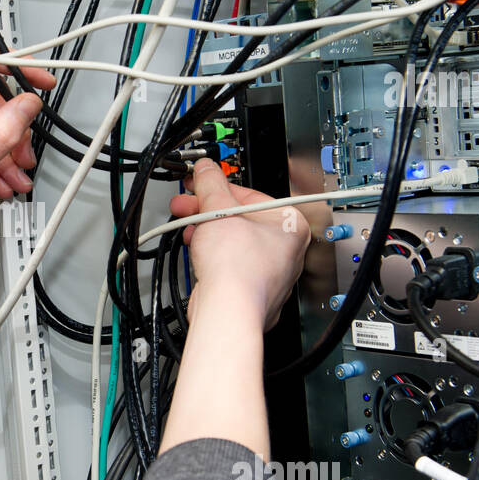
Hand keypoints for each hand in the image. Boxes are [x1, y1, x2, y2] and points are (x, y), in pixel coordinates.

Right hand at [168, 159, 310, 329]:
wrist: (229, 310)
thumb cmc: (238, 267)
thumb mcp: (218, 210)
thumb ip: (210, 184)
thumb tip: (207, 169)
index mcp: (291, 224)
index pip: (250, 194)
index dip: (218, 187)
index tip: (200, 183)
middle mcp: (286, 250)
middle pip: (240, 218)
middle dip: (208, 211)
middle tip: (187, 205)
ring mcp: (270, 273)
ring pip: (234, 242)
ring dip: (208, 232)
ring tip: (189, 228)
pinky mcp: (251, 290)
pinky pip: (231, 264)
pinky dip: (213, 256)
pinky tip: (199, 251)